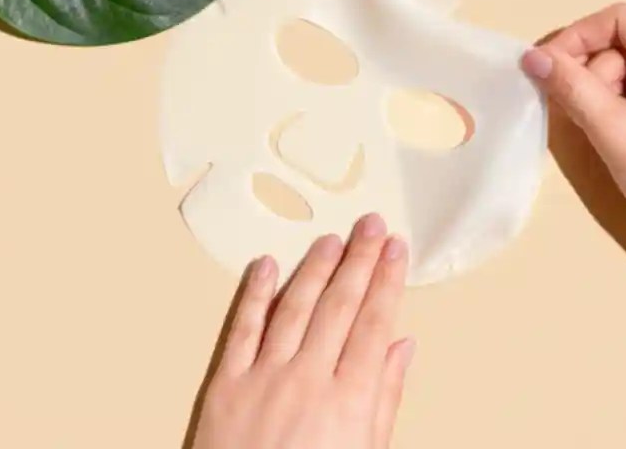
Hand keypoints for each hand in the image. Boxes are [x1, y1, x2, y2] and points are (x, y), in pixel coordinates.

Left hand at [191, 213, 414, 448]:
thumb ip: (384, 400)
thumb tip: (400, 346)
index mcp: (350, 399)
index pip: (374, 323)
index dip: (387, 281)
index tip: (397, 251)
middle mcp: (308, 379)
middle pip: (339, 306)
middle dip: (359, 261)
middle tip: (371, 226)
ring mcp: (264, 378)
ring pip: (294, 308)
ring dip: (314, 268)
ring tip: (330, 240)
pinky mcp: (226, 385)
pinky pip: (242, 329)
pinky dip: (256, 295)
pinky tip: (267, 266)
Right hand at [522, 3, 625, 248]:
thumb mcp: (610, 127)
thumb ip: (569, 84)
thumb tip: (531, 57)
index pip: (622, 19)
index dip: (577, 38)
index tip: (545, 67)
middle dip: (595, 71)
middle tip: (580, 110)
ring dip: (605, 88)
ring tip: (598, 125)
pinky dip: (622, 99)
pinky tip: (614, 127)